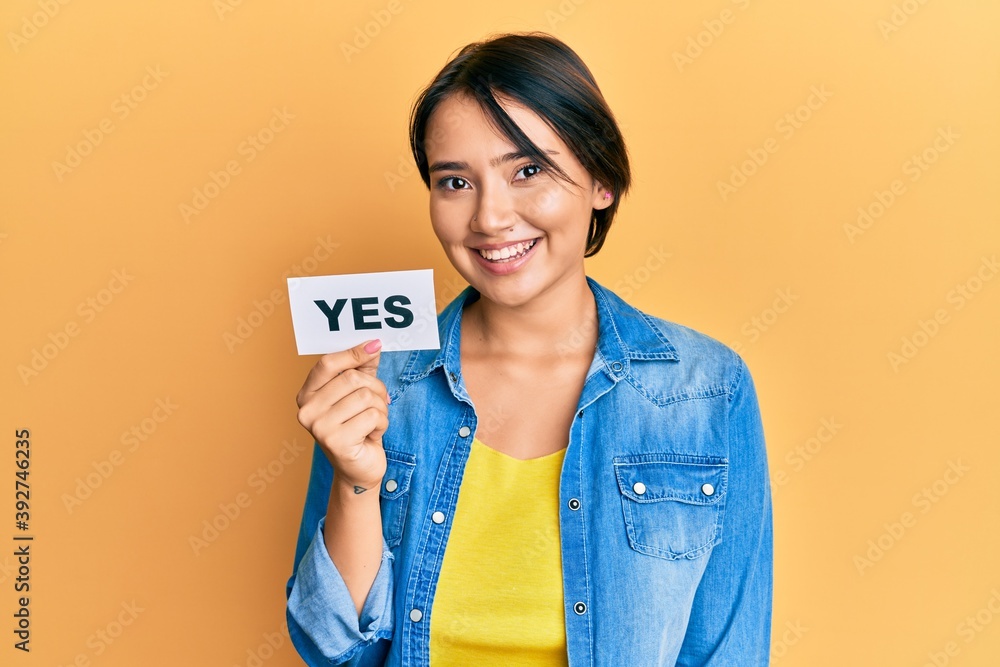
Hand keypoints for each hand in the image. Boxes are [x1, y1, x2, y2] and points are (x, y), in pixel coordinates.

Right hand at [296, 339, 389, 492]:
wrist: (358, 469)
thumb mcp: (358, 394)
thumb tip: (372, 345)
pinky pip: (372, 416)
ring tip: (374, 421)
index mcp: (307, 395)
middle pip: (351, 379)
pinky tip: (372, 435)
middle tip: (381, 401)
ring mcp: (319, 427)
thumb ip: (362, 368)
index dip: (353, 353)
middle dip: (376, 388)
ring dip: (380, 408)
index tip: (375, 346)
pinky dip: (382, 424)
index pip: (327, 364)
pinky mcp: (336, 442)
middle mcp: (307, 410)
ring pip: (365, 397)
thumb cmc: (358, 427)